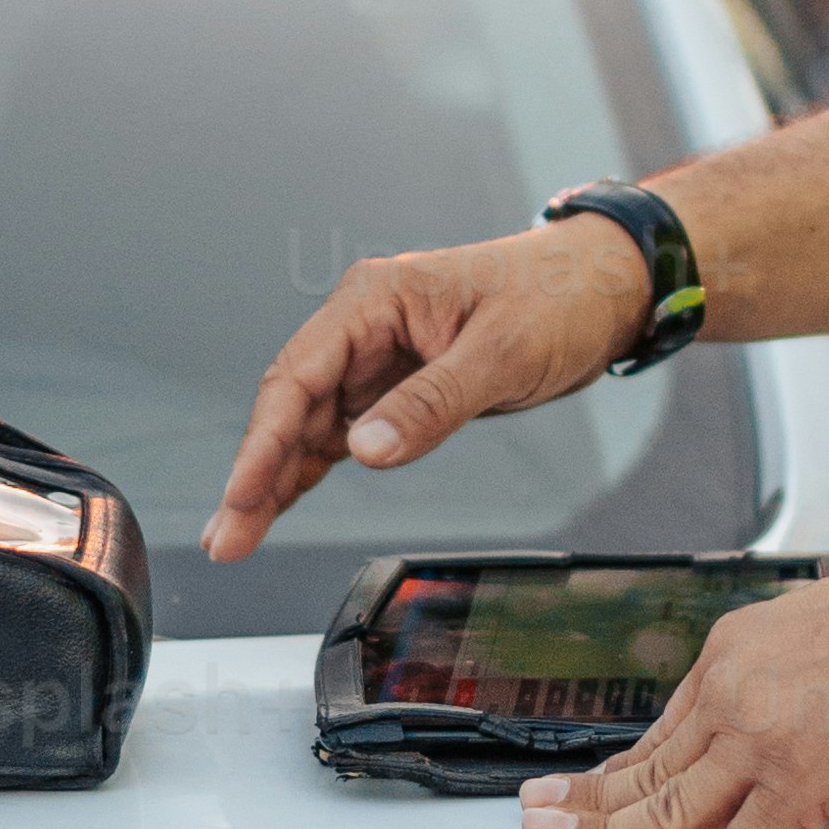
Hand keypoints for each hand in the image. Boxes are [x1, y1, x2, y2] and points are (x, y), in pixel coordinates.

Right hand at [208, 215, 648, 554]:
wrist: (602, 289)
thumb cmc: (557, 299)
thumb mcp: (501, 353)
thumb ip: (431, 403)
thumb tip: (365, 450)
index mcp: (374, 298)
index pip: (297, 375)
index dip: (263, 442)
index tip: (239, 497)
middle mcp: (363, 326)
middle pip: (290, 405)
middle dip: (255, 472)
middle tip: (226, 538)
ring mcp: (376, 358)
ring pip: (307, 427)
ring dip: (273, 480)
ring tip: (236, 538)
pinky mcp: (396, 388)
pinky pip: (339, 435)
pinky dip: (309, 472)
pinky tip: (277, 507)